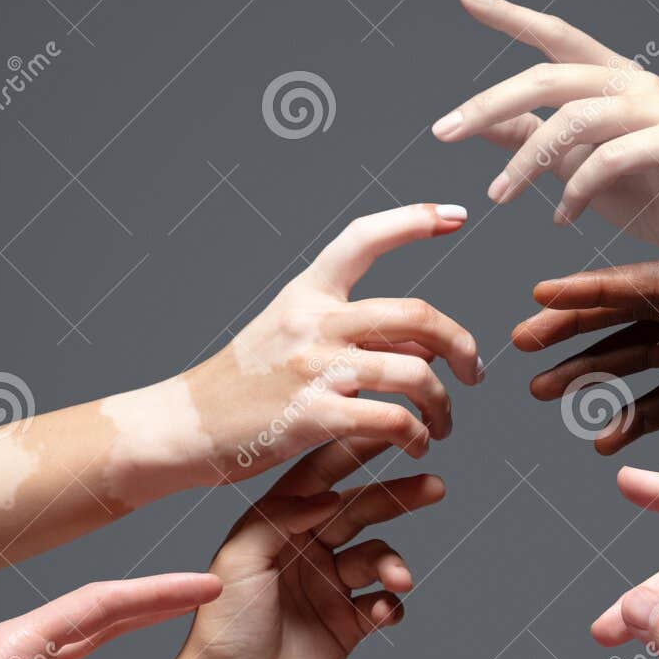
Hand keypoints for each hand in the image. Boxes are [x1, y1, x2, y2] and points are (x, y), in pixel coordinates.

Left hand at [162, 435, 443, 658]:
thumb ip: (280, 517)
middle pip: (360, 511)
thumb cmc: (221, 629)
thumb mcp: (239, 560)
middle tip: (433, 486)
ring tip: (398, 579)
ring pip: (377, 558)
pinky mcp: (346, 627)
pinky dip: (391, 605)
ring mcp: (328, 588)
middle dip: (397, 498)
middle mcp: (305, 550)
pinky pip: (382, 605)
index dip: (353, 452)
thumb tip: (328, 494)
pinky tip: (385, 611)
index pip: (321, 478)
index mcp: (276, 527)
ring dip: (392, 564)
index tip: (388, 429)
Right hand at [174, 204, 482, 484]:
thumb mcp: (290, 336)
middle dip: (461, 344)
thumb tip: (424, 343)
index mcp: (307, 293)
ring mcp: (312, 368)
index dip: (414, 220)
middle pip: (415, 314)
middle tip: (474, 372)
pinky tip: (417, 444)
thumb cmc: (244, 386)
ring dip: (443, 404)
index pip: (363, 238)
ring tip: (443, 425)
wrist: (184, 424)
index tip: (457, 214)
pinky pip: (391, 420)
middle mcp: (312, 321)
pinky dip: (416, 435)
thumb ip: (354, 332)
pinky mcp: (312, 415)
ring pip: (414, 373)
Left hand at [434, 0, 658, 268]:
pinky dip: (577, 189)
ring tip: (499, 197)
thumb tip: (478, 122)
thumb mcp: (573, 167)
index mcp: (611, 78)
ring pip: (575, 120)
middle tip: (444, 132)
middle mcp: (637, 83)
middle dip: (490, 102)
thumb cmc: (647, 199)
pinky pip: (613, 158)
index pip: (556, 36)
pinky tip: (560, 218)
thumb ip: (531, 140)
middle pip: (551, 76)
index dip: (511, 15)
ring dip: (527, 162)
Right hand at [513, 261, 658, 499]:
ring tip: (545, 393)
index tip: (540, 295)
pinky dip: (637, 418)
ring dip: (597, 375)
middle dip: (579, 328)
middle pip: (640, 317)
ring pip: (647, 361)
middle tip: (523, 344)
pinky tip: (606, 441)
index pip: (656, 288)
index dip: (595, 289)